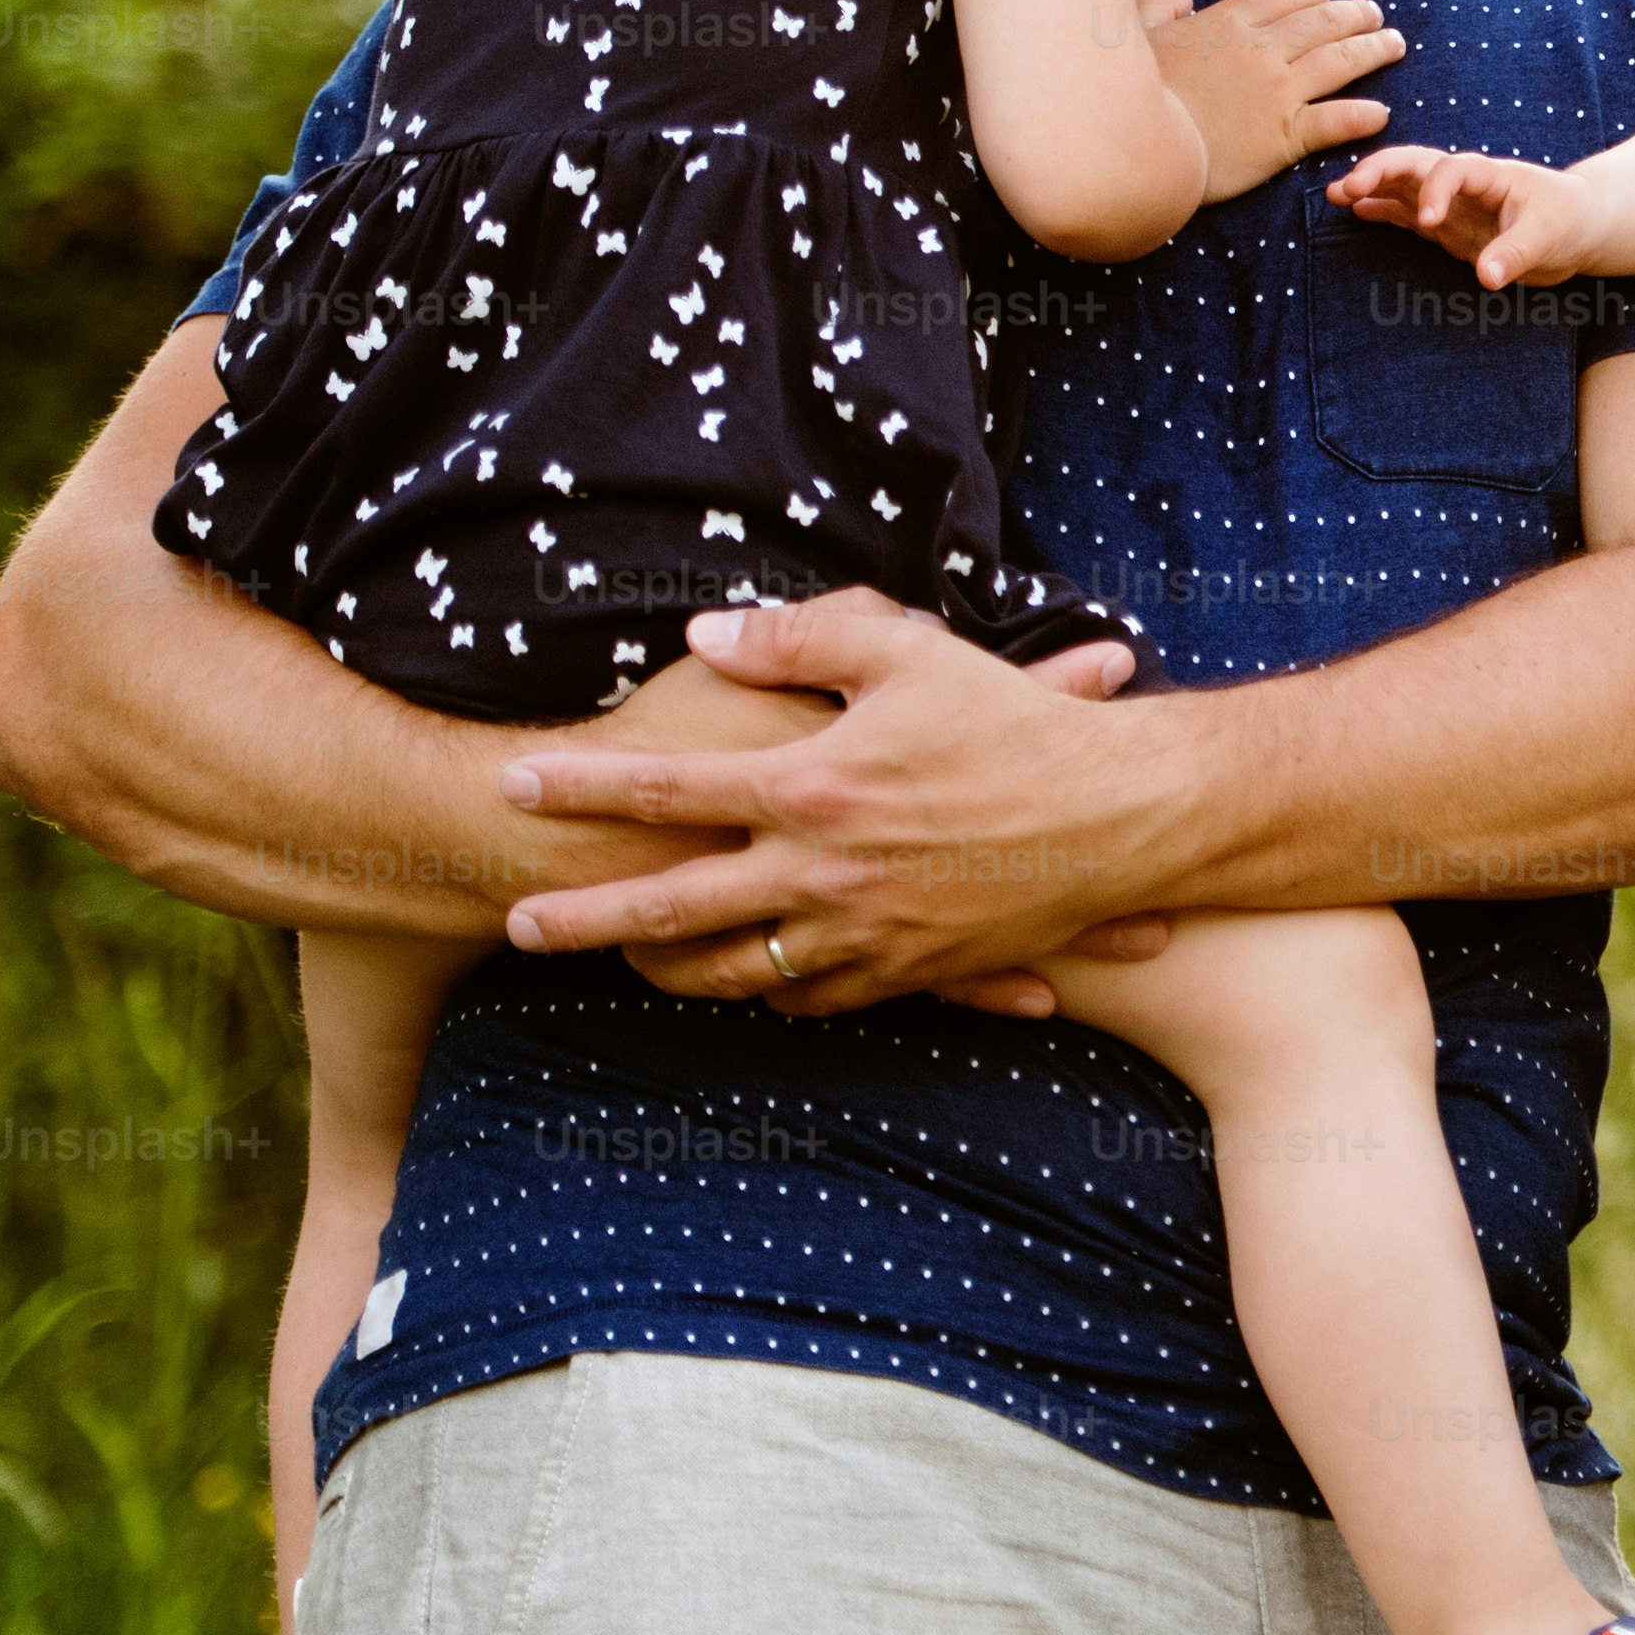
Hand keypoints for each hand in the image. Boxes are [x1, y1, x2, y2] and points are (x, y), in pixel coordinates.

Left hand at [492, 592, 1167, 1008]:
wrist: (1121, 817)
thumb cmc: (1016, 720)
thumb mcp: (910, 652)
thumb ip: (801, 638)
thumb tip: (709, 635)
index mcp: (812, 786)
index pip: (665, 789)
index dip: (580, 787)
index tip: (513, 785)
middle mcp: (821, 872)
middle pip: (669, 908)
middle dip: (583, 916)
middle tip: (519, 923)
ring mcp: (862, 933)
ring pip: (733, 972)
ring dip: (666, 971)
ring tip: (623, 964)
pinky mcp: (907, 972)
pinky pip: (813, 999)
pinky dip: (769, 992)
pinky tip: (750, 981)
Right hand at [1149, 0, 1402, 200]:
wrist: (1136, 145)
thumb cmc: (1130, 90)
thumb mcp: (1134, 35)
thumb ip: (1155, 8)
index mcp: (1227, 23)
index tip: (1325, 0)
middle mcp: (1261, 52)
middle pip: (1322, 24)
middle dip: (1354, 16)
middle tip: (1376, 16)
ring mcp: (1277, 93)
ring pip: (1340, 63)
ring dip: (1373, 51)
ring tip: (1395, 45)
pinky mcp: (1284, 137)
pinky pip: (1335, 122)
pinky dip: (1362, 116)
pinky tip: (1381, 114)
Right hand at [1325, 143, 1596, 291]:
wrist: (1578, 226)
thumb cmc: (1568, 221)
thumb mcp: (1549, 237)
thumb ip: (1516, 253)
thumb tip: (1486, 277)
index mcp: (1490, 175)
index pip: (1452, 170)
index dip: (1436, 190)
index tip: (1428, 220)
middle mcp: (1464, 183)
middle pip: (1415, 164)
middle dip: (1380, 172)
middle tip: (1347, 188)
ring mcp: (1452, 202)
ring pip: (1404, 185)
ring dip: (1371, 186)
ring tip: (1335, 195)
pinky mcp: (1447, 223)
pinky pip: (1408, 212)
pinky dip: (1382, 209)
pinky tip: (1355, 210)